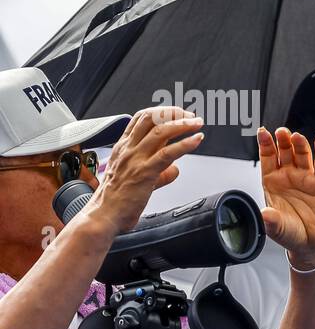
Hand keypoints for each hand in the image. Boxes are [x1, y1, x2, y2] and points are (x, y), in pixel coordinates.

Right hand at [85, 106, 203, 233]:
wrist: (103, 216)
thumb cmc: (116, 202)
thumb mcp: (138, 181)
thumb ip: (159, 173)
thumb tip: (175, 169)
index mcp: (123, 148)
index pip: (140, 119)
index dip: (160, 112)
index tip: (176, 113)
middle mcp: (128, 150)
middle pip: (150, 119)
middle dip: (173, 113)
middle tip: (189, 115)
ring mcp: (136, 160)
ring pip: (161, 132)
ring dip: (183, 124)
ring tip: (197, 124)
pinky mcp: (145, 173)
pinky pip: (168, 153)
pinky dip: (185, 144)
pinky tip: (197, 139)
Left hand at [258, 127, 314, 266]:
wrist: (311, 244)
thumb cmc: (291, 234)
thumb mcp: (277, 228)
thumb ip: (272, 221)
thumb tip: (266, 215)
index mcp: (272, 183)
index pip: (267, 158)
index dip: (265, 145)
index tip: (262, 133)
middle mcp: (288, 177)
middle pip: (284, 152)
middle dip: (282, 141)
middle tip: (281, 132)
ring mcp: (305, 178)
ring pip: (301, 155)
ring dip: (299, 144)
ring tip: (296, 137)